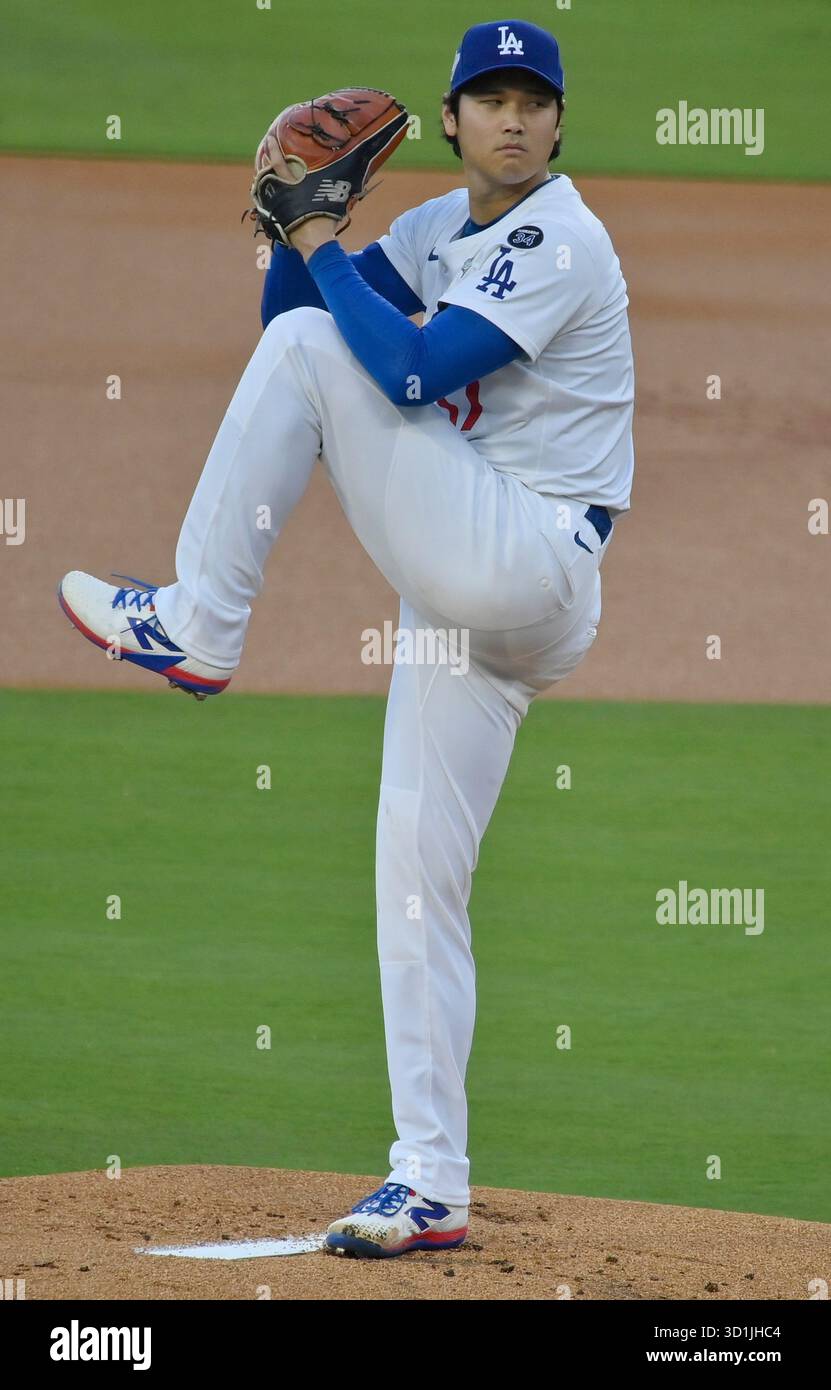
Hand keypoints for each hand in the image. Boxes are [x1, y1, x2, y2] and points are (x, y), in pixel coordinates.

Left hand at [255, 133, 345, 256]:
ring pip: (262, 186)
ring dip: (261, 176)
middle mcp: (279, 192)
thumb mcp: (335, 198)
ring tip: (262, 169)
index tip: (269, 138)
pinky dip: (264, 194)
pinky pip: (264, 202)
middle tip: (263, 151)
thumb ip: (338, 185)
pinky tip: (265, 192)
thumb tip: (355, 172)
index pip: (277, 161)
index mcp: (293, 184)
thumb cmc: (325, 219)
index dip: (272, 148)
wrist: (314, 241)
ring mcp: (274, 205)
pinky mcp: (273, 217)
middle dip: (263, 160)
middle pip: (265, 172)